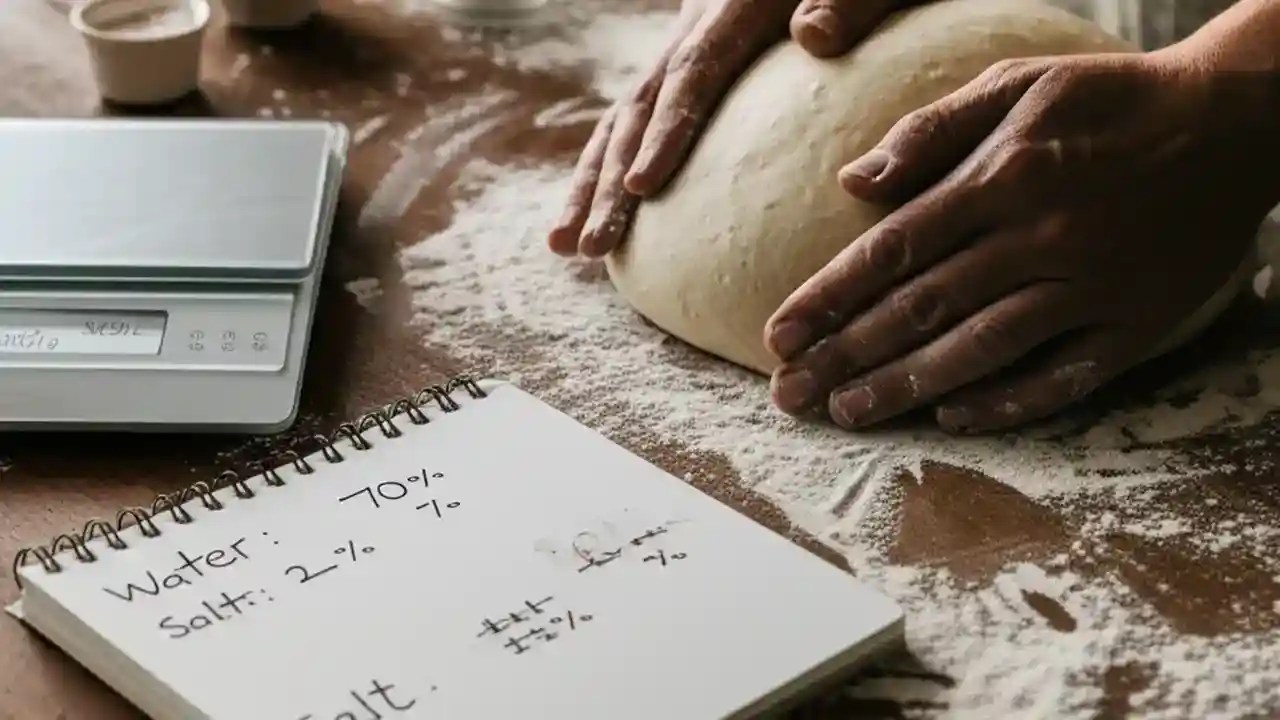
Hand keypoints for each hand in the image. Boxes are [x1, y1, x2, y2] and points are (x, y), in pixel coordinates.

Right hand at [547, 0, 906, 257]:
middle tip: (590, 245)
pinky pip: (636, 124)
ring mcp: (683, 47)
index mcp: (738, 5)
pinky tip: (598, 221)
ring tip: (566, 249)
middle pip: (640, 107)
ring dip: (592, 186)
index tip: (643, 187)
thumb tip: (812, 35)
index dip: (666, 130)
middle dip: (609, 181)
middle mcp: (696, 26)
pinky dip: (611, 172)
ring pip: (623, 120)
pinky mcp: (685, 68)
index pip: (695, 73)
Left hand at [763, 49, 1279, 433]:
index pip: (893, 249)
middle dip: (847, 356)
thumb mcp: (1020, 84)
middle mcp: (1040, 238)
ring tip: (847, 413)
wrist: (1235, 121)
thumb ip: (932, 131)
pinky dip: (1008, 402)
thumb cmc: (1112, 100)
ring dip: (907, 387)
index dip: (830, 297)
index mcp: (1003, 178)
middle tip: (790, 394)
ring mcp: (1090, 287)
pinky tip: (955, 418)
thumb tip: (852, 182)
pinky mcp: (1135, 324)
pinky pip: (1064, 377)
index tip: (778, 334)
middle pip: (923, 310)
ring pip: (981, 350)